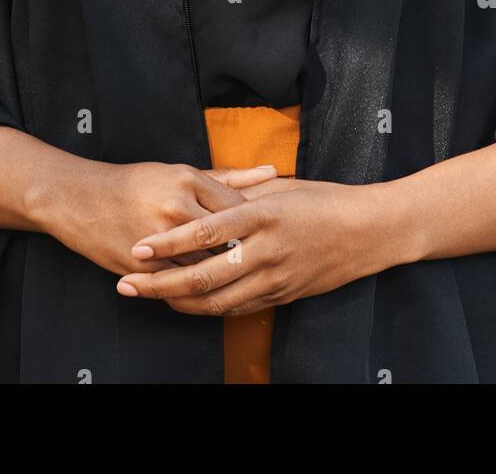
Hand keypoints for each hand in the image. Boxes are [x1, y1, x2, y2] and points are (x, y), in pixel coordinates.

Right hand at [43, 158, 279, 275]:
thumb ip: (229, 177)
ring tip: (231, 277)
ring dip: (219, 276)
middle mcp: (175, 207)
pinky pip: (177, 284)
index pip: (239, 211)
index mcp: (188, 181)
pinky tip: (201, 287)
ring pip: (205, 268)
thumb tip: (272, 171)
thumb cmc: (135, 182)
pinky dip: (192, 288)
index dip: (253, 227)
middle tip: (252, 261)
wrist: (79, 198)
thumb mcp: (180, 171)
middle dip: (241, 254)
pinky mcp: (141, 265)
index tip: (259, 235)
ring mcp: (158, 238)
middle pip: (226, 242)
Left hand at [113, 177, 380, 314]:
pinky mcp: (283, 296)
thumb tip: (201, 194)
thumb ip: (240, 193)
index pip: (205, 233)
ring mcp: (275, 278)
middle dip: (158, 283)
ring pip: (216, 301)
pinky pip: (238, 308)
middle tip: (126, 283)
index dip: (168, 244)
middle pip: (202, 276)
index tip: (137, 247)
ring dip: (177, 302)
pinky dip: (207, 308)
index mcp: (262, 215)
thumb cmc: (324, 200)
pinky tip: (185, 303)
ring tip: (147, 296)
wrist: (369, 232)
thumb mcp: (280, 187)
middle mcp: (266, 250)